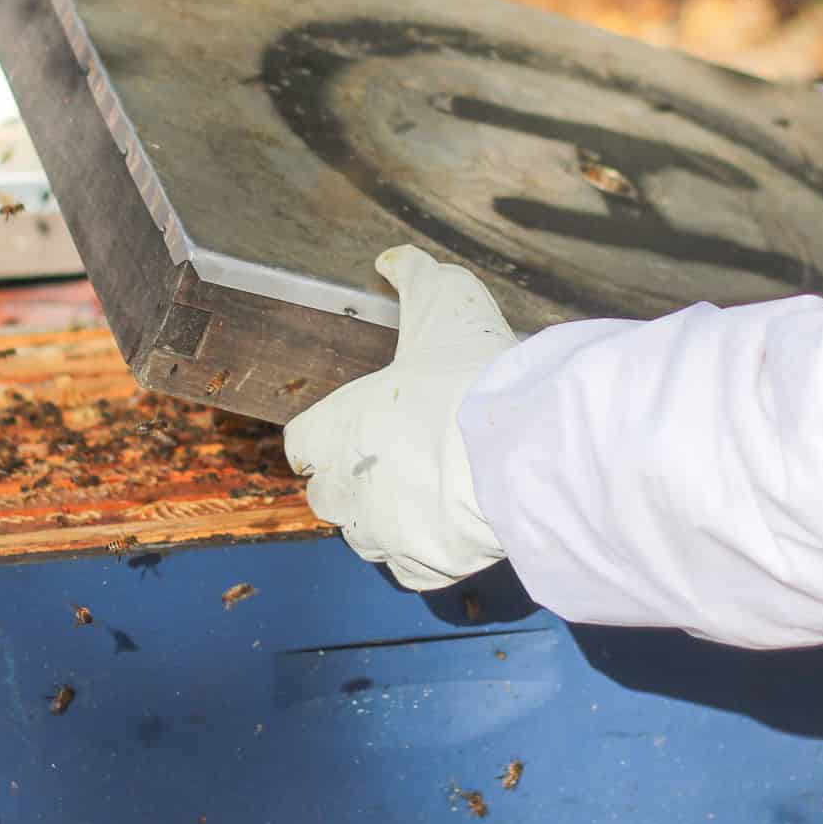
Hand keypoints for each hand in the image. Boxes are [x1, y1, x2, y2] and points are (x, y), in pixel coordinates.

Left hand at [283, 245, 517, 590]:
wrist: (521, 451)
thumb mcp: (442, 300)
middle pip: (327, 493)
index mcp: (333, 429)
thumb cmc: (471, 376)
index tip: (355, 428)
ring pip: (365, 534)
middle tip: (396, 457)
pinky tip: (450, 523)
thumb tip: (392, 258)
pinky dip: (423, 549)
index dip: (327, 434)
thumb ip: (412, 275)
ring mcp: (381, 532)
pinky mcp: (422, 565)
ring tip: (428, 489)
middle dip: (353, 479)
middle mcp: (344, 487)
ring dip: (385, 516)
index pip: (301, 442)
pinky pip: (408, 565)